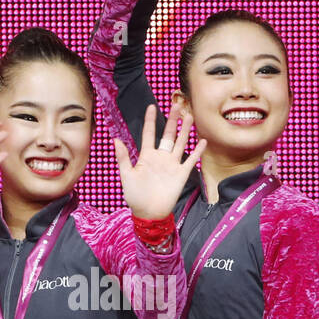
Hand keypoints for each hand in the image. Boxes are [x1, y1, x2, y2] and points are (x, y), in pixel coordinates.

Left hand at [116, 104, 204, 219]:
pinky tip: (202, 141)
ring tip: (189, 117)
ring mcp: (172, 165)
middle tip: (176, 105)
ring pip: (180, 143)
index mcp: (146, 156)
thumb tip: (115, 140)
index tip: (151, 106)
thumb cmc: (135, 196)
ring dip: (185, 131)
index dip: (150, 120)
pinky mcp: (181, 174)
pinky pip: (191, 160)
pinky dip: (197, 151)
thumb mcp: (126, 176)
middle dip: (172, 120)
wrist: (149, 213)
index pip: (148, 134)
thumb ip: (123, 158)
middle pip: (168, 134)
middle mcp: (161, 157)